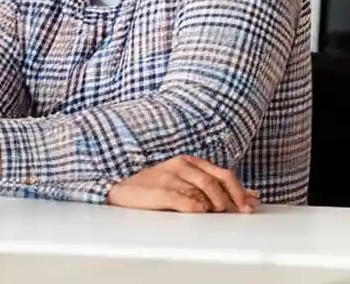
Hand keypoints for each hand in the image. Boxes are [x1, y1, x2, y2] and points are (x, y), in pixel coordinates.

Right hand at [107, 155, 258, 213]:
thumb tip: (252, 196)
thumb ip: (216, 187)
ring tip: (207, 212)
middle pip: (215, 182)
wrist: (123, 190)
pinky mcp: (159, 190)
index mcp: (190, 162)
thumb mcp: (187, 183)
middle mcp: (181, 165)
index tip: (249, 206)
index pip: (224, 174)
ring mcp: (169, 177)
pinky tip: (196, 212)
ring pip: (202, 192)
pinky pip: (185, 201)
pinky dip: (196, 208)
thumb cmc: (157, 188)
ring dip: (211, 206)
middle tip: (230, 212)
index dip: (240, 191)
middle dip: (229, 200)